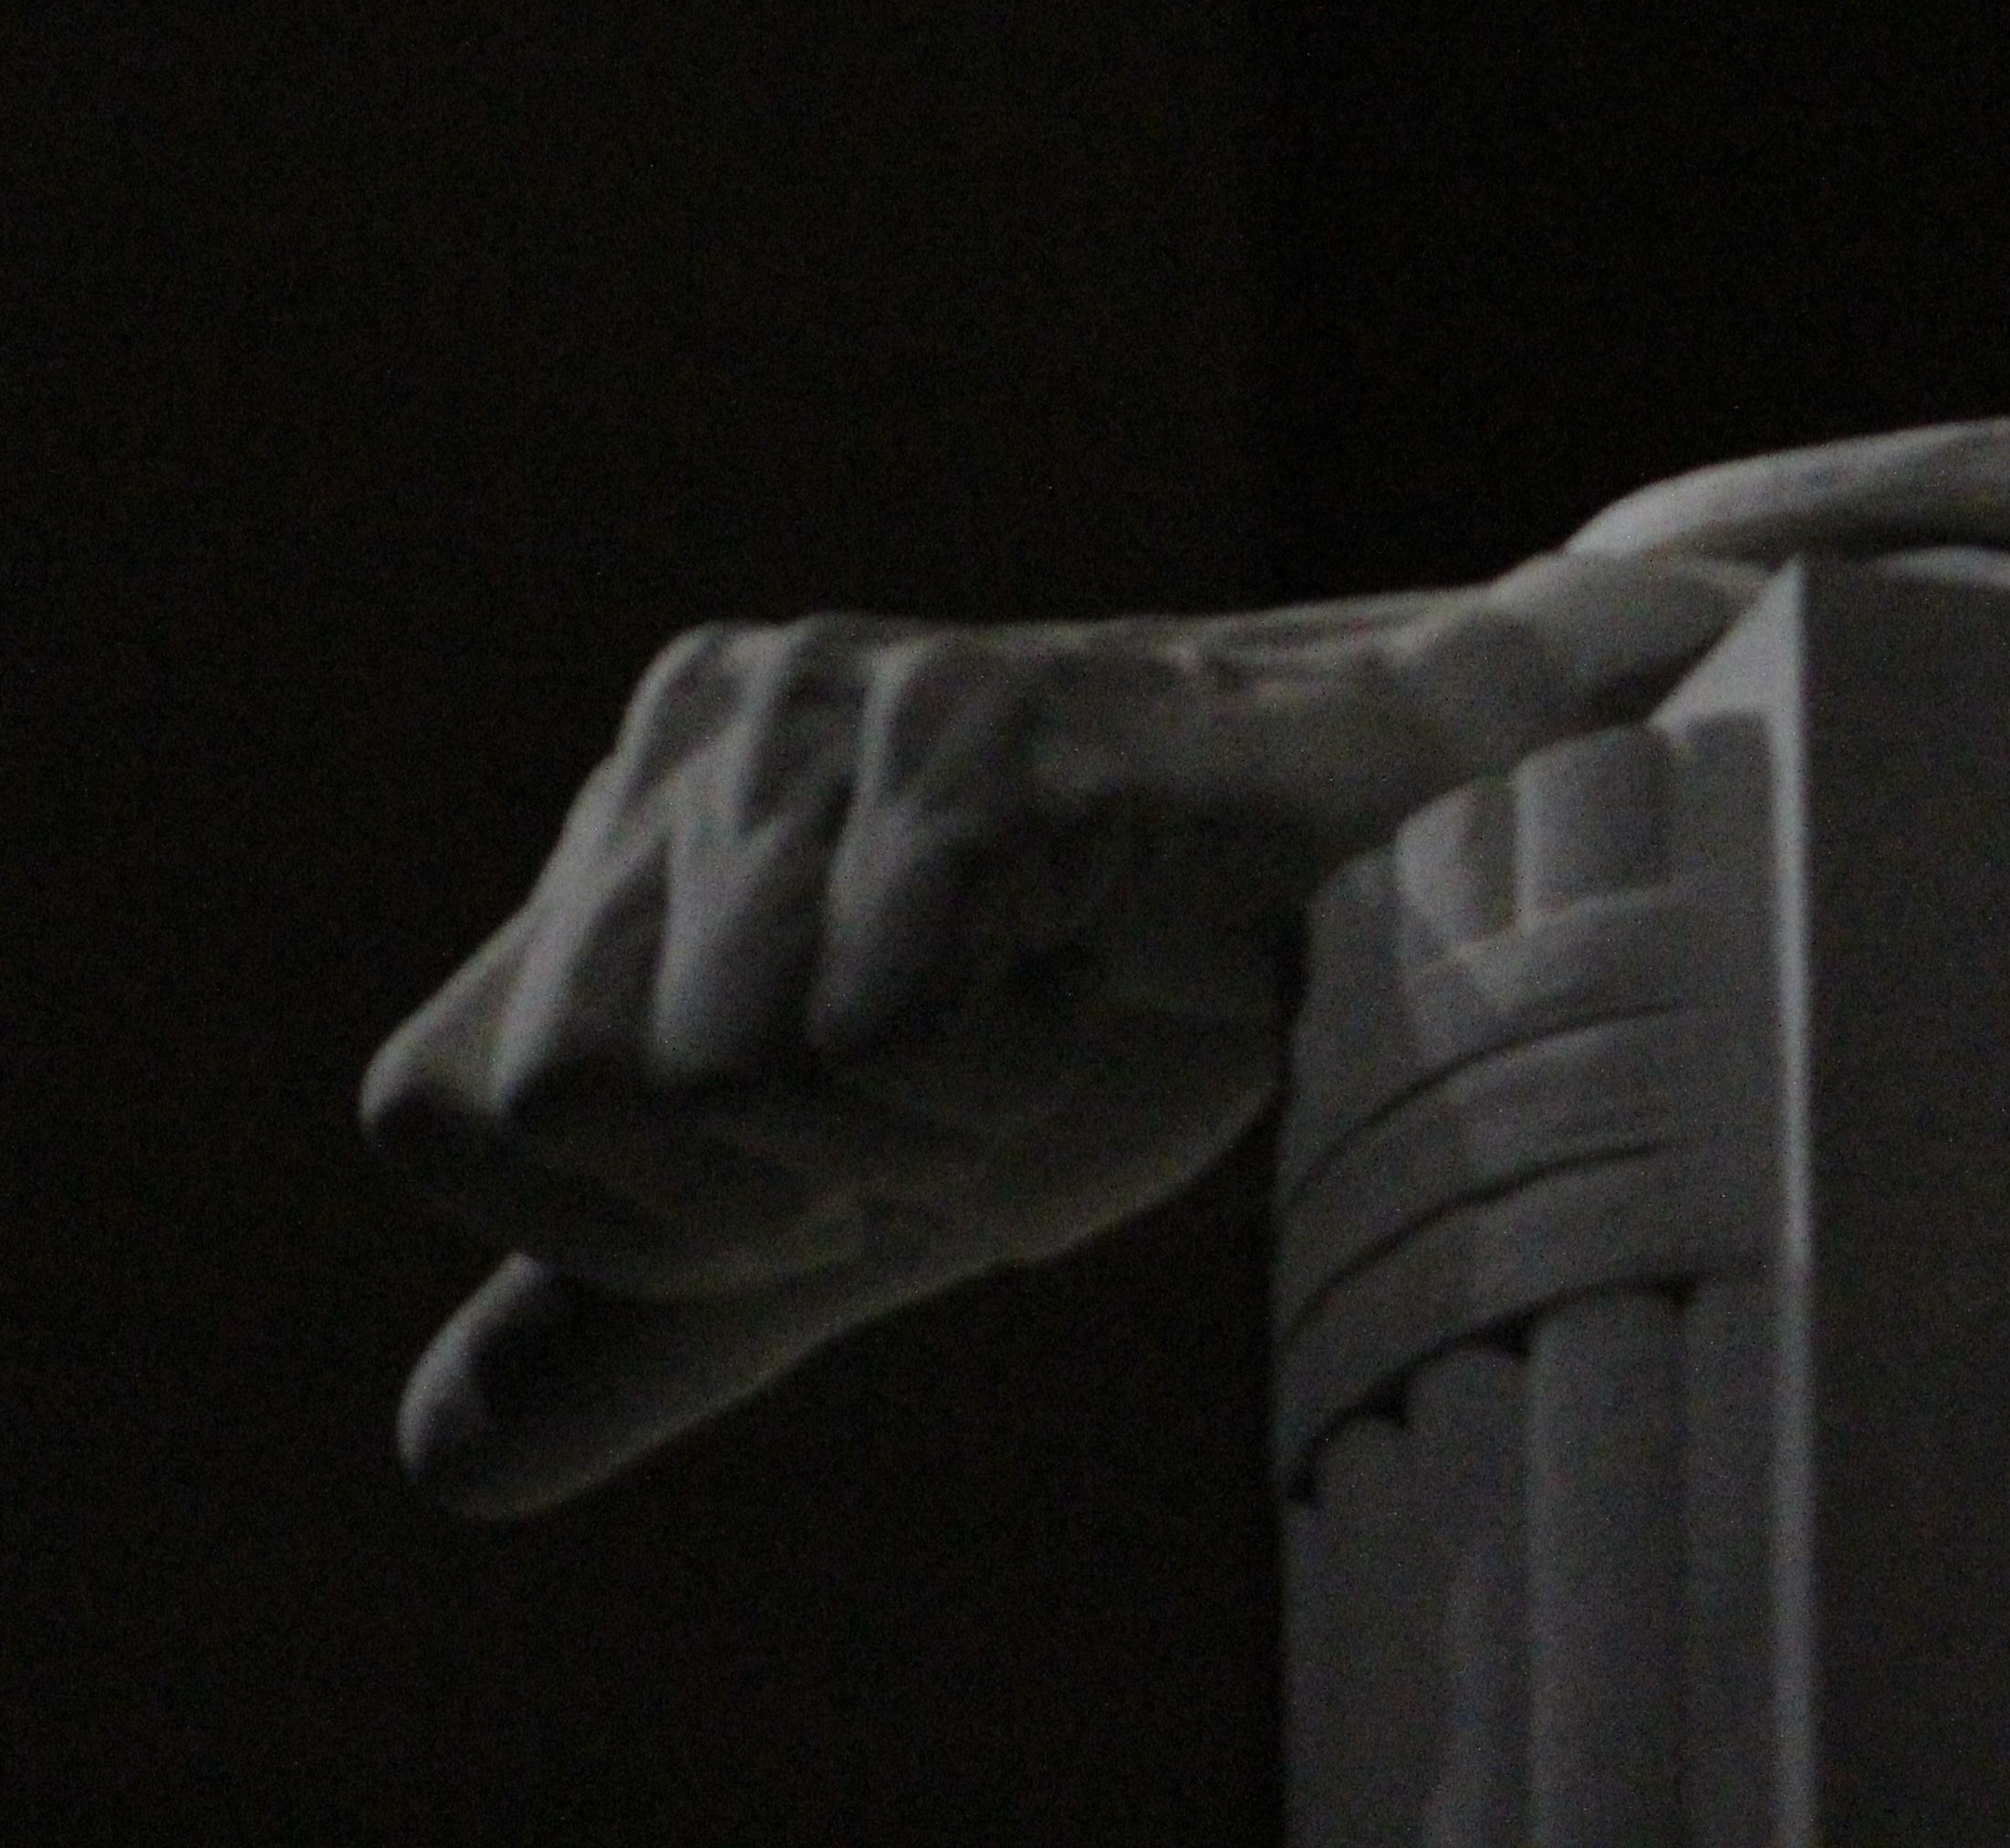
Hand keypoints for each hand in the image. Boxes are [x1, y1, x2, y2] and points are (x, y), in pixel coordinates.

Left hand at [364, 560, 1759, 1514]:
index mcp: (644, 811)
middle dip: (771, 1199)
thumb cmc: (1146, 1019)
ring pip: (709, 1073)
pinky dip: (998, 1077)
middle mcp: (707, 721)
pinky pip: (869, 1029)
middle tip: (946, 1121)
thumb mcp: (863, 1196)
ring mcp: (832, 706)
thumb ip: (655, 1311)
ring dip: (908, 1133)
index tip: (825, 1190)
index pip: (437, 1103)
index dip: (620, 1230)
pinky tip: (1093, 972)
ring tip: (1032, 1030)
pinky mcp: (968, 738)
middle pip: (556, 1101)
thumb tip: (442, 1463)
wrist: (1413, 877)